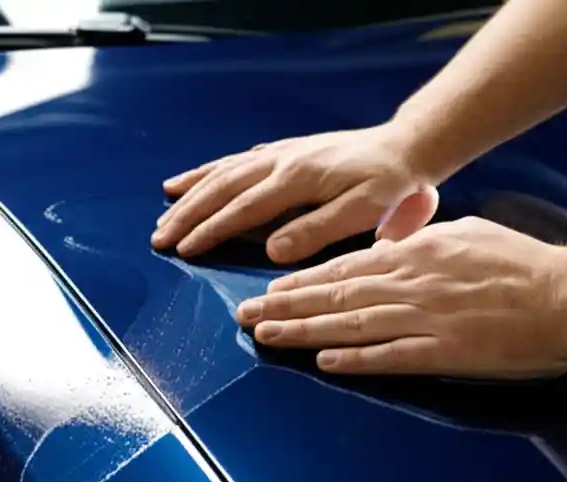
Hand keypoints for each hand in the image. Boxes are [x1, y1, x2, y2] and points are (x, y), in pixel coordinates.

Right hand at [152, 124, 439, 262]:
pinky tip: (193, 179)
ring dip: (191, 191)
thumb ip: (317, 230)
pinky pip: (237, 161)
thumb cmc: (391, 185)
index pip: (242, 208)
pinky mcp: (285, 151)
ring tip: (163, 207)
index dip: (210, 230)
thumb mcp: (364, 211)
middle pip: (222, 187)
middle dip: (187, 213)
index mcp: (296, 178)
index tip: (184, 250)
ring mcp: (281, 153)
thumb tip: (272, 250)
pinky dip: (210, 170)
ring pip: (224, 171)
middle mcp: (281, 160)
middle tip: (159, 238)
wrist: (407, 146)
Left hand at [235, 217, 566, 377]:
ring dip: (303, 330)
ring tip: (265, 335)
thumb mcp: (467, 235)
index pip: (347, 265)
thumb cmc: (523, 265)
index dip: (304, 279)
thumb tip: (390, 247)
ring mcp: (427, 318)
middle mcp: (413, 282)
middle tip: (244, 314)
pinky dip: (354, 358)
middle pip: (336, 293)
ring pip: (350, 322)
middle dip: (285, 304)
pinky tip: (323, 360)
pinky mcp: (445, 351)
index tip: (271, 288)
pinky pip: (390, 355)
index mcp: (418, 251)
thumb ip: (423, 240)